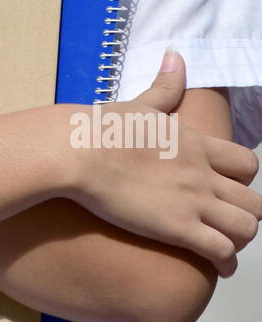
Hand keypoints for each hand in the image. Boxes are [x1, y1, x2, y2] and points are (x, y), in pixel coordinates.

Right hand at [63, 50, 261, 275]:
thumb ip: (164, 86)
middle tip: (224, 222)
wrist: (78, 151)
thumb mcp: (140, 104)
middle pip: (255, 201)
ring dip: (239, 239)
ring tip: (222, 245)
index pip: (247, 164)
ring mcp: (194, 202)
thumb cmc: (101, 128)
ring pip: (248, 228)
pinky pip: (222, 252)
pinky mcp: (178, 228)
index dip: (242, 180)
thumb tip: (175, 55)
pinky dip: (224, 262)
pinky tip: (215, 265)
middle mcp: (204, 173)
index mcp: (197, 143)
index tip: (224, 188)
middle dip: (245, 214)